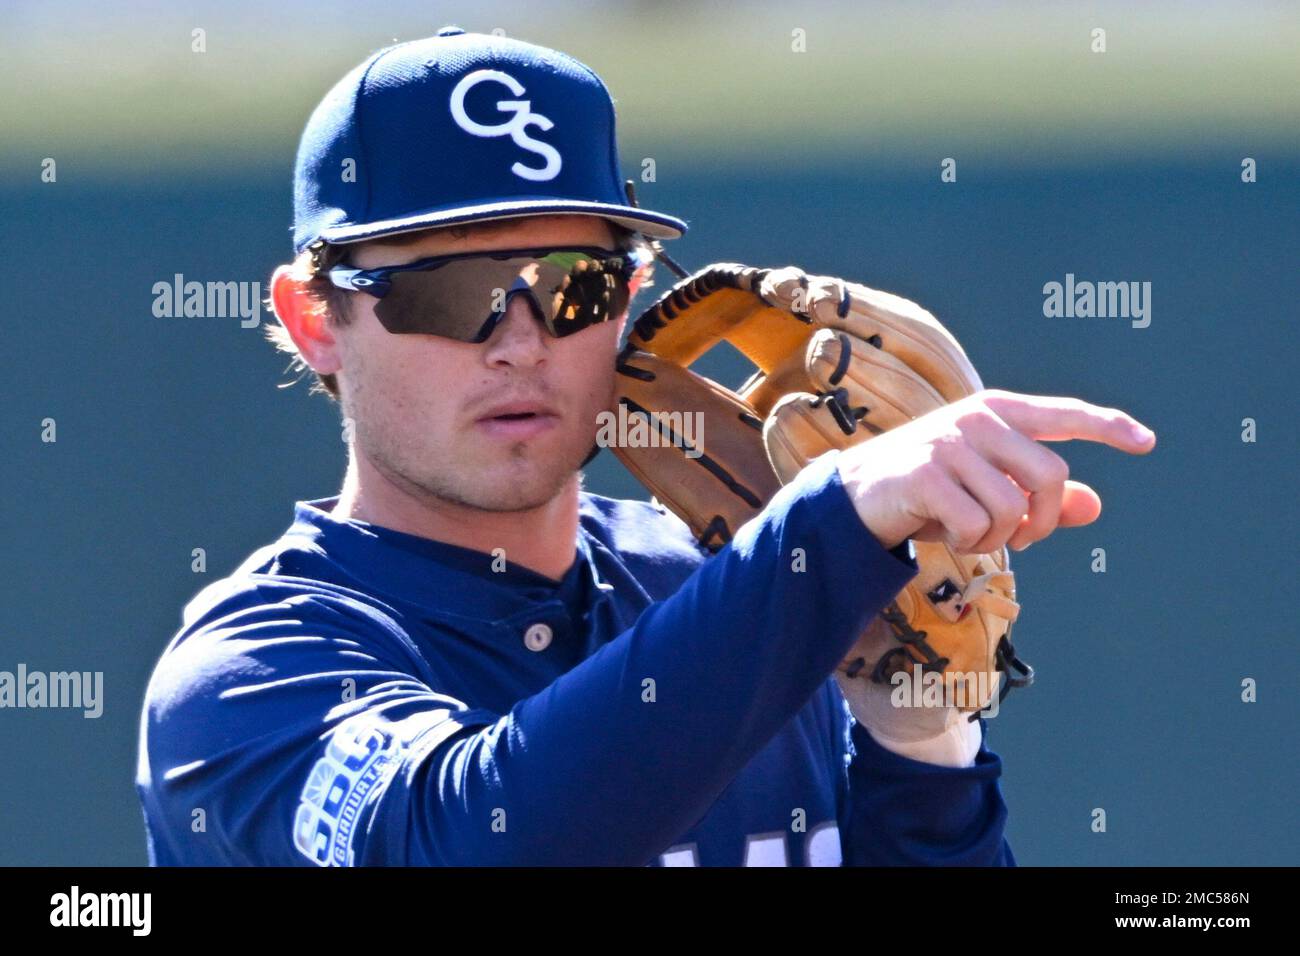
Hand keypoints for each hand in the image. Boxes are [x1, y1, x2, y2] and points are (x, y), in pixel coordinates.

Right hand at [835, 389, 1155, 553]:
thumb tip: (1095, 505)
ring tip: (970, 534)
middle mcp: (978, 418)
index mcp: (998, 412)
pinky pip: (975, 524)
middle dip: (1045, 518)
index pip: (1064, 414)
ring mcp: (950, 443)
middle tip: (1025, 540)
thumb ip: (1040, 498)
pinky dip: (968, 543)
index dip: (1107, 427)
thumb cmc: (930, 491)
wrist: (855, 495)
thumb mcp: (987, 489)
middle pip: (1051, 474)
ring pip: (1012, 508)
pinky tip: (947, 534)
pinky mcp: (926, 475)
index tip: (1146, 442)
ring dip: (997, 538)